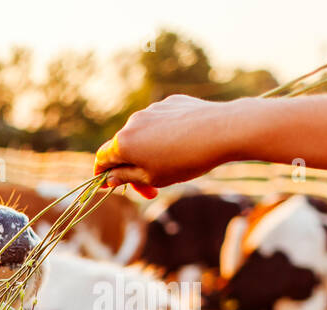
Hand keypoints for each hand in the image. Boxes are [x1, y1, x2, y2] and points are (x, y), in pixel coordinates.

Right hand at [95, 95, 239, 197]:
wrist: (224, 130)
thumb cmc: (185, 159)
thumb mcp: (152, 177)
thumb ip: (127, 177)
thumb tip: (110, 177)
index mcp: (123, 143)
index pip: (101, 159)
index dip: (103, 174)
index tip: (110, 185)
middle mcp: (133, 122)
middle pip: (123, 147)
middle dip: (133, 169)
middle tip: (150, 189)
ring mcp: (153, 110)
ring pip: (143, 134)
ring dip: (149, 152)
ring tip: (172, 166)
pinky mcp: (172, 103)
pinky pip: (161, 122)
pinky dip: (165, 136)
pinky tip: (184, 145)